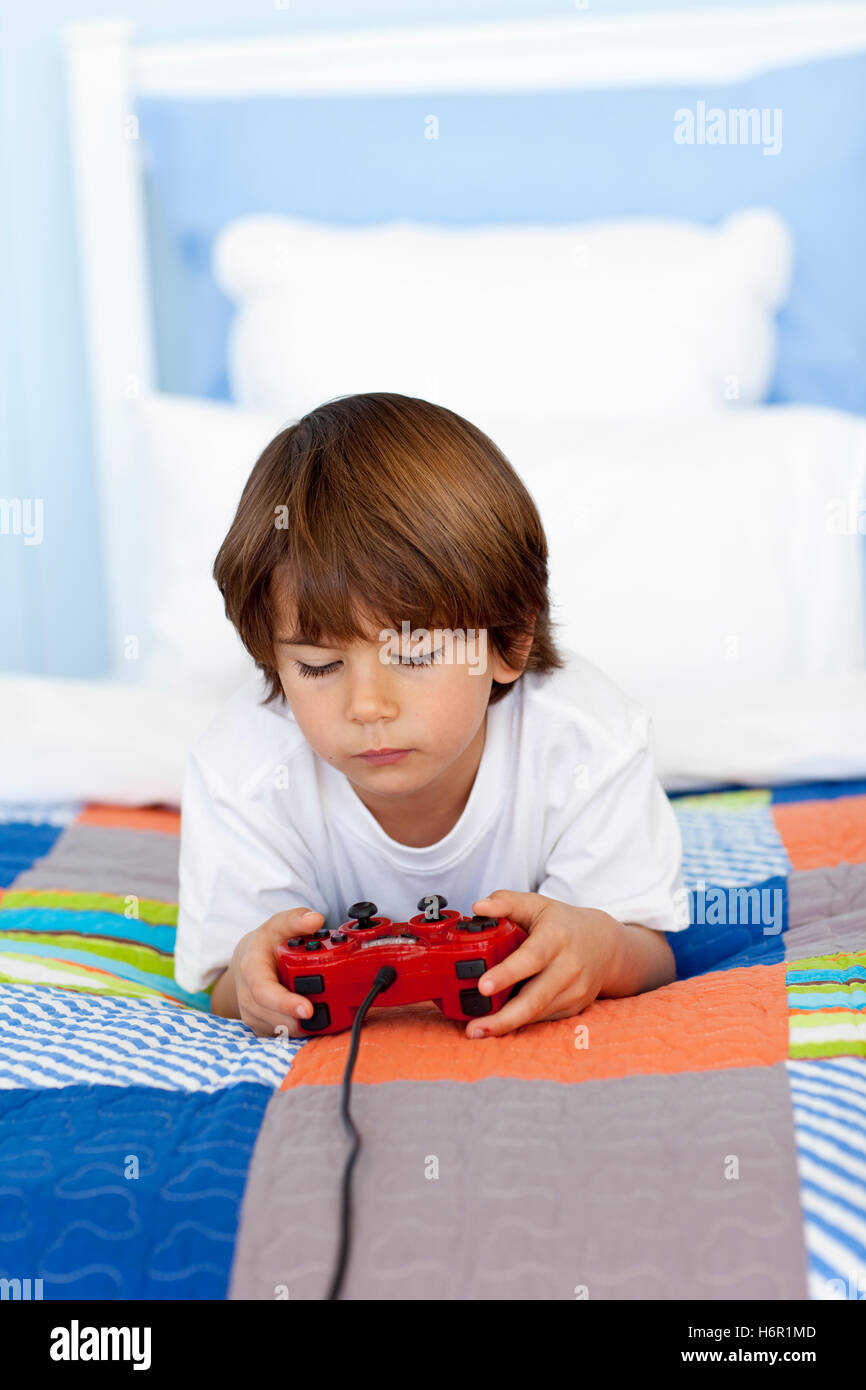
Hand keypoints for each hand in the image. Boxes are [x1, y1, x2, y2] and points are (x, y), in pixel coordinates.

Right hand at [230, 906, 324, 1037]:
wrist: (247, 963)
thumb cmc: (264, 945)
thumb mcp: (277, 925)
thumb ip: (295, 920)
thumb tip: (315, 919)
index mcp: (251, 970)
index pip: (265, 992)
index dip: (285, 1003)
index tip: (307, 1009)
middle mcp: (249, 998)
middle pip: (279, 1017)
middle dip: (306, 1016)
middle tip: (331, 1007)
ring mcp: (255, 1016)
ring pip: (285, 1030)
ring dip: (307, 1023)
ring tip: (324, 1006)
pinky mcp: (263, 1029)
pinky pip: (286, 1035)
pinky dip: (303, 1028)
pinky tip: (314, 1014)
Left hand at [465, 890, 623, 1038]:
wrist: (605, 945)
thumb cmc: (563, 924)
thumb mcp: (537, 905)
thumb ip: (506, 902)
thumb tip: (478, 906)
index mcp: (556, 938)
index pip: (532, 957)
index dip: (507, 973)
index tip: (483, 986)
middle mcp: (569, 967)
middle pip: (535, 997)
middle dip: (505, 1016)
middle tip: (474, 1028)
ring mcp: (574, 990)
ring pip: (538, 1013)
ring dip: (507, 1025)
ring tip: (477, 1030)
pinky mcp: (574, 1007)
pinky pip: (543, 1018)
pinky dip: (521, 1023)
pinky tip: (501, 1025)